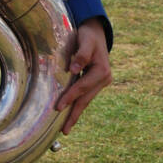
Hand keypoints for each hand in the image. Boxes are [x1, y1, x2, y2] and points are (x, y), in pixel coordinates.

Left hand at [56, 17, 111, 134]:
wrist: (96, 32)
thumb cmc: (88, 35)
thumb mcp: (85, 40)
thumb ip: (81, 54)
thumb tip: (74, 69)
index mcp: (102, 71)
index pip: (82, 87)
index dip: (70, 97)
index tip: (58, 107)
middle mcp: (104, 79)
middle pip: (86, 99)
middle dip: (74, 114)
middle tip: (64, 130)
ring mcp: (101, 82)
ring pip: (86, 100)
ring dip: (76, 113)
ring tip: (66, 128)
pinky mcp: (95, 82)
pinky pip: (86, 96)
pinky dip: (78, 104)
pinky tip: (71, 113)